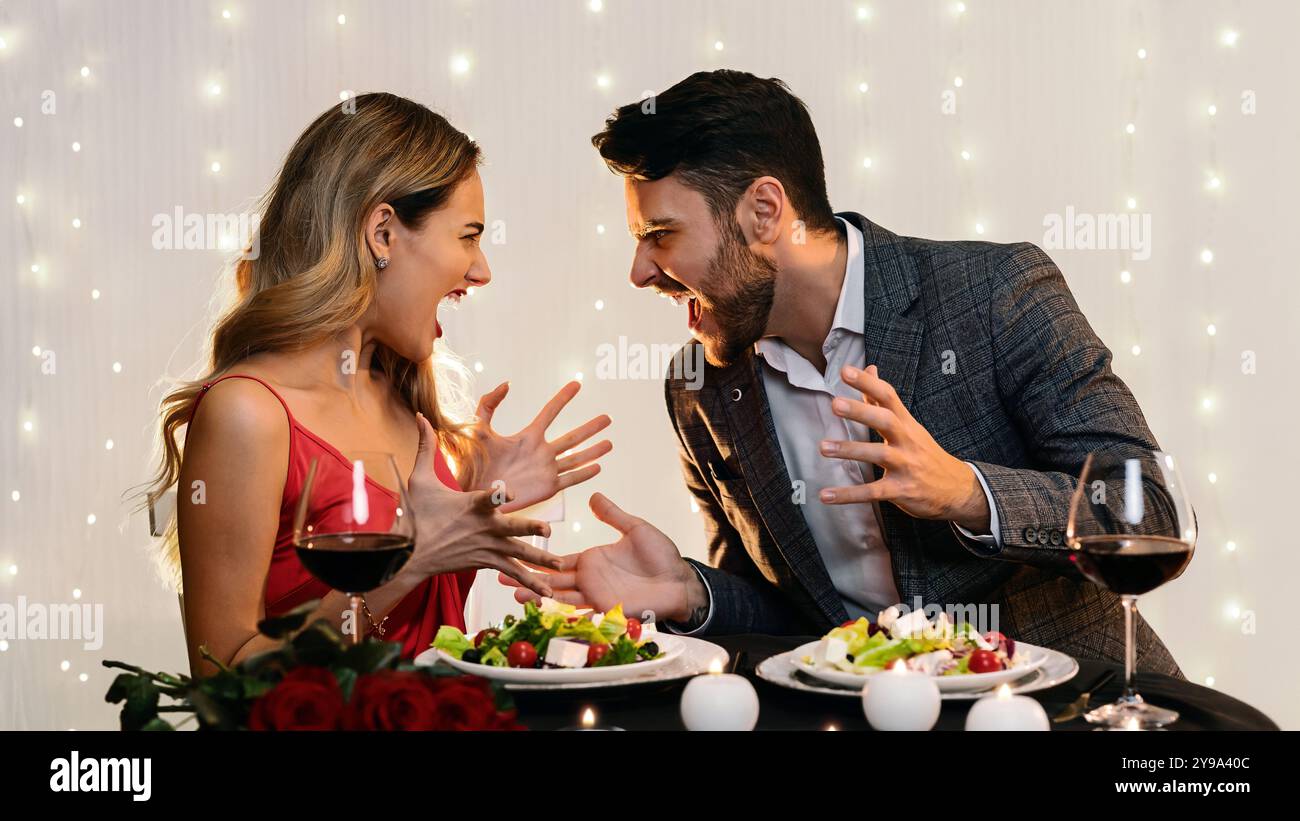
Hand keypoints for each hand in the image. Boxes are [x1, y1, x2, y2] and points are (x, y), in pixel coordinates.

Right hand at [406, 412, 563, 597]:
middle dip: (528, 528)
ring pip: (519, 554)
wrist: (410, 553)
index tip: (507, 492)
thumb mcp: (420, 479)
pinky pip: (513, 573)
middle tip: (546, 530)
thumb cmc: (416, 514)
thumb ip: (427, 446)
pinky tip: (548, 592)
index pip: (486, 498)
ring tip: (561, 566)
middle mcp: (484, 527)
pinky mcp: (488, 562)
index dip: (496, 495)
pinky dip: (530, 582)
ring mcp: (488, 547)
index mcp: (471, 505)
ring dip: (540, 559)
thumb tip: (420, 415)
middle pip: (510, 528)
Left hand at [462, 380, 611, 513]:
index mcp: (527, 437)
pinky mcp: (546, 489)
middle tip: (607, 418)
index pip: (550, 413)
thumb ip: (488, 404)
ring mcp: (546, 471)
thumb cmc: (471, 462)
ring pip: (576, 458)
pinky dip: (584, 474)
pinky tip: (598, 467)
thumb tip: (507, 383)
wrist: (471, 492)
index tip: (576, 384)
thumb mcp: (477, 428)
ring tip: (609, 443)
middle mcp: (541, 452)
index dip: (563, 398)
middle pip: (572, 437)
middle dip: (590, 428)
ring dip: (593, 451)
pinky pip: (570, 480)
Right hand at [495, 493, 706, 623]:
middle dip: (525, 577)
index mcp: (591, 560)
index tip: (511, 550)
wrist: (680, 581)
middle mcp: (588, 579)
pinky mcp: (606, 608)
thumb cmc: (660, 555)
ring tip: (513, 594)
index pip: (556, 559)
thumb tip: (594, 495)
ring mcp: (595, 595)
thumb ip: (613, 515)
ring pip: (559, 595)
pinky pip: (579, 609)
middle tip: (498, 573)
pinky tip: (544, 609)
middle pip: (550, 578)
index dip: (534, 556)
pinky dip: (561, 610)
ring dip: (536, 594)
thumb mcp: (634, 529)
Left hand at [818, 364, 989, 531]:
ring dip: (850, 450)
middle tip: (835, 403)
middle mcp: (906, 441)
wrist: (957, 490)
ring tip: (823, 447)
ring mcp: (905, 466)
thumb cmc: (924, 453)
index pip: (888, 396)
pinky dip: (849, 495)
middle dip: (861, 412)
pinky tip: (826, 495)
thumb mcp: (908, 425)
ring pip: (878, 454)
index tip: (845, 370)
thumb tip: (870, 367)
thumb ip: (884, 399)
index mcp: (906, 423)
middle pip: (886, 421)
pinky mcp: (901, 490)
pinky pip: (872, 492)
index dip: (868, 383)